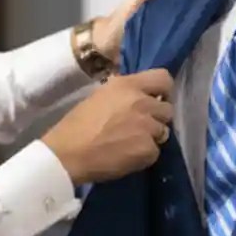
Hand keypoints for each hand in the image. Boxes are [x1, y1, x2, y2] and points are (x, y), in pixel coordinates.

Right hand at [41, 69, 175, 185]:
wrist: (68, 153)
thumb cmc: (77, 125)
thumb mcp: (100, 96)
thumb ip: (124, 94)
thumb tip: (138, 97)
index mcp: (128, 85)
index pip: (164, 78)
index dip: (164, 91)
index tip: (156, 99)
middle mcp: (142, 102)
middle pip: (167, 109)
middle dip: (157, 118)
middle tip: (140, 126)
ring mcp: (147, 127)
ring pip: (164, 132)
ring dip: (152, 137)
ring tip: (132, 143)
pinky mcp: (148, 150)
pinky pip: (155, 152)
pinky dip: (144, 156)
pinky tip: (127, 156)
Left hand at [91, 0, 231, 63]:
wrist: (105, 51)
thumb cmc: (115, 26)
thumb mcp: (130, 5)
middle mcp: (172, 1)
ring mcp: (175, 17)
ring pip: (201, 4)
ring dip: (219, 0)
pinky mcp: (176, 34)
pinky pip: (196, 23)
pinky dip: (210, 20)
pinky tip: (225, 23)